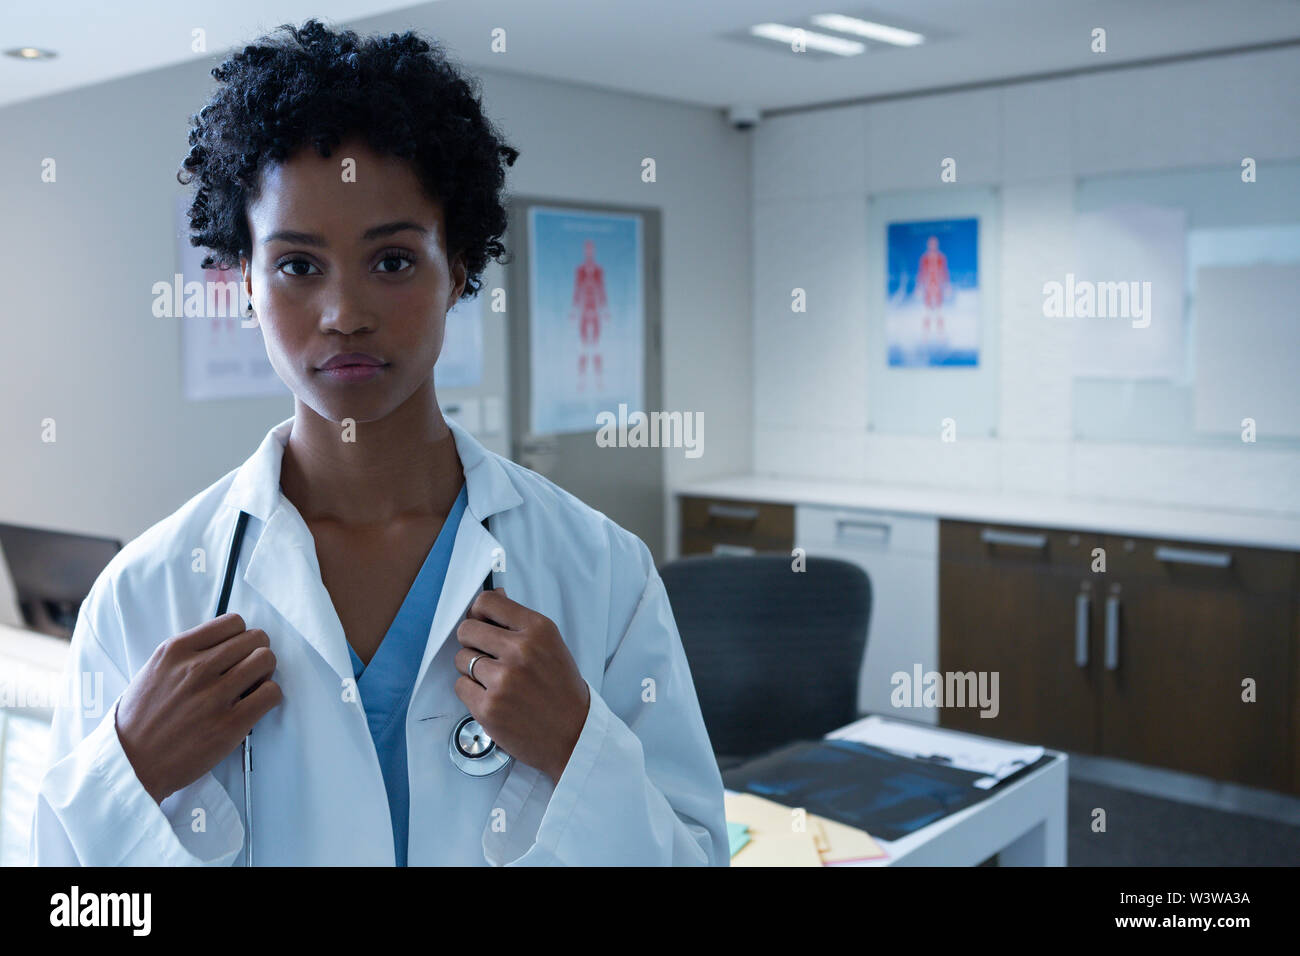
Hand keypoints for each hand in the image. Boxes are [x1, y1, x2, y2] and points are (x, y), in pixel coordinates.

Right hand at [115, 613, 281, 804]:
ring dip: (266, 672)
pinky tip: (255, 705)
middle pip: (255, 639)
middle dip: (257, 653)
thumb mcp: (155, 671)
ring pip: (266, 660)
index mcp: (176, 651)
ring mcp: (213, 695)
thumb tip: (226, 643)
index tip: (237, 652)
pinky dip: (270, 696)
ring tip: (253, 687)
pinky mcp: (229, 724)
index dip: (241, 637)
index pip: (233, 622)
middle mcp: (196, 668)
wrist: (131, 764)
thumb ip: (187, 654)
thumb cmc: (142, 720)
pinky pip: (271, 693)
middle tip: (249, 671)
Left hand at [453, 588, 589, 782]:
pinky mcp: (488, 707)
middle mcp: (520, 651)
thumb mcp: (551, 646)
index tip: (483, 623)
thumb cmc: (561, 689)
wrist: (573, 735)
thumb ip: (520, 623)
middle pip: (466, 630)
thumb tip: (494, 595)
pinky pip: (460, 686)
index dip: (479, 612)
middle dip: (472, 642)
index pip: (487, 602)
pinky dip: (472, 692)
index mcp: (538, 630)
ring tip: (496, 681)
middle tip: (487, 656)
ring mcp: (502, 680)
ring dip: (472, 669)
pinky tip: (494, 698)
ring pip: (461, 660)